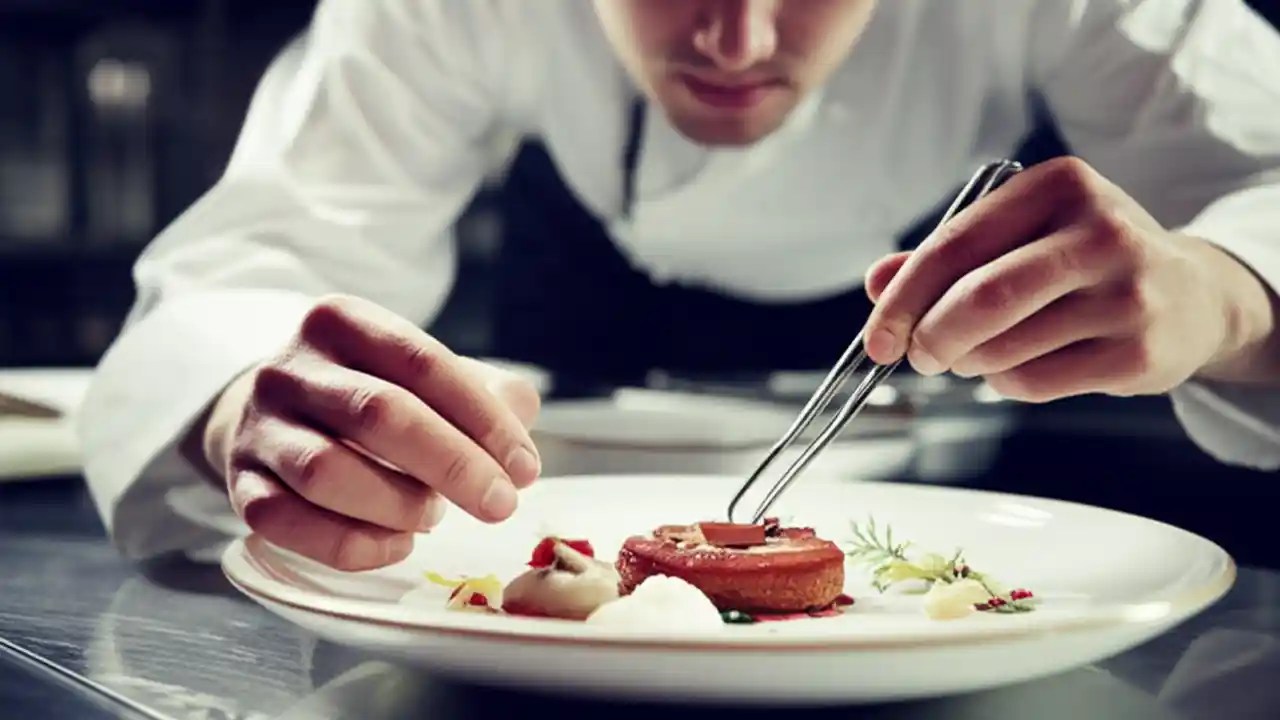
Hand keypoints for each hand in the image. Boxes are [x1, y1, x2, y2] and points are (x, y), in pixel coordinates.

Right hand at [199, 294, 541, 570]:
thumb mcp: (426, 375)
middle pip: (379, 414)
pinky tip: (397, 543)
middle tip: (499, 504)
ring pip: (327, 473)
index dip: (482, 420)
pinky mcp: (238, 486)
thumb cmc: (372, 395)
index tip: (524, 469)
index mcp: (342, 321)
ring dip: (398, 505)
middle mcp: (290, 367)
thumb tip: (520, 427)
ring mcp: (257, 427)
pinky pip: (292, 525)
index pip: (422, 363)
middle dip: (452, 466)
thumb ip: (486, 392)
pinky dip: (355, 546)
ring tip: (433, 515)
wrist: (276, 417)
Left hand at [862, 156, 1275, 400]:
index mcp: (1060, 185)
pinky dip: (1007, 383)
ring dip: (969, 363)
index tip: (877, 337)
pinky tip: (1023, 365)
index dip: (903, 297)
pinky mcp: (1139, 353)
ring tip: (979, 353)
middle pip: (982, 299)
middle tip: (918, 356)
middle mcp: (1102, 231)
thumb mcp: (1021, 235)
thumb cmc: (1085, 261)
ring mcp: (1128, 294)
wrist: (1192, 296)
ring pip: (1004, 349)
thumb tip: (878, 281)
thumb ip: (947, 255)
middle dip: (931, 337)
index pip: (956, 244)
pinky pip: (1034, 384)